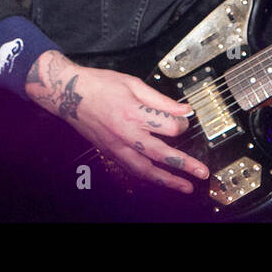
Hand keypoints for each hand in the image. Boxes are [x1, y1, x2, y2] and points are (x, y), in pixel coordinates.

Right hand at [24, 50, 209, 193]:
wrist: (69, 94)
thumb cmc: (99, 85)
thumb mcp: (133, 84)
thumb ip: (161, 100)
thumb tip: (183, 109)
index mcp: (133, 113)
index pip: (168, 126)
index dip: (182, 123)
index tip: (186, 120)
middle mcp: (125, 134)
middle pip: (160, 154)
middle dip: (184, 165)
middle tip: (201, 172)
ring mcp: (116, 146)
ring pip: (145, 170)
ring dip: (167, 180)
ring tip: (184, 187)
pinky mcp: (110, 152)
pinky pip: (132, 170)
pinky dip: (148, 177)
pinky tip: (159, 180)